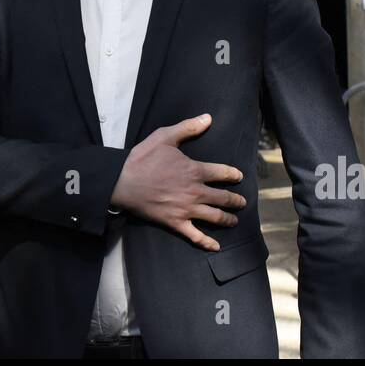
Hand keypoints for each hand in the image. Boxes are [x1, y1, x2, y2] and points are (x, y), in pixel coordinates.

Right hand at [109, 114, 245, 250]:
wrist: (122, 181)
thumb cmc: (143, 158)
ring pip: (214, 217)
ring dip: (228, 219)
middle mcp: (195, 192)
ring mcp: (186, 209)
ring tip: (234, 221)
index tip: (239, 177)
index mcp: (194, 171)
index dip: (233, 175)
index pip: (222, 173)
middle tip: (242, 202)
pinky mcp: (175, 223)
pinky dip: (207, 242)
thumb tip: (208, 118)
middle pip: (223, 198)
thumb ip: (188, 127)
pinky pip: (195, 235)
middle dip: (235, 200)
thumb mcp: (165, 136)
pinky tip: (216, 247)